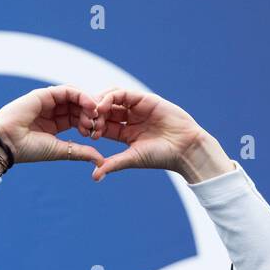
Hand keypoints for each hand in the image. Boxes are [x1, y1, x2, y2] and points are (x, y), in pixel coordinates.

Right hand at [0, 85, 104, 170]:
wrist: (7, 143)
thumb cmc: (29, 150)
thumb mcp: (61, 150)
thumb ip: (81, 152)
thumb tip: (101, 160)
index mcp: (55, 125)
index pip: (77, 119)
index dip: (89, 125)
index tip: (95, 135)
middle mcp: (52, 111)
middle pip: (78, 107)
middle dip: (90, 115)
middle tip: (97, 124)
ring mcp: (48, 101)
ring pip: (75, 97)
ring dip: (88, 104)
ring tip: (95, 114)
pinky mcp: (44, 94)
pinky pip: (67, 90)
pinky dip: (80, 95)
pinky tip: (89, 105)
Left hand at [89, 88, 231, 182]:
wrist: (184, 147)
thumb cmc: (161, 156)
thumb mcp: (132, 159)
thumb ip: (113, 164)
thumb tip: (94, 176)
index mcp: (125, 133)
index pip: (103, 126)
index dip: (92, 128)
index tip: (84, 134)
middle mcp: (129, 118)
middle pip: (105, 111)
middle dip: (93, 114)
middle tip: (86, 121)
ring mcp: (137, 107)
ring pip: (112, 99)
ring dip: (100, 104)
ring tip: (92, 114)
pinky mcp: (144, 98)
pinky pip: (123, 93)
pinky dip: (111, 97)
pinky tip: (102, 106)